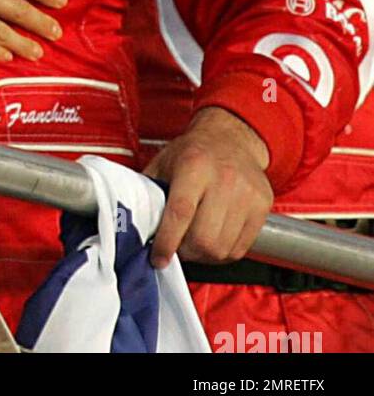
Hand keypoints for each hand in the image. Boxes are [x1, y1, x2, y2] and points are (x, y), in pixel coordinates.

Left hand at [146, 106, 272, 268]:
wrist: (231, 137)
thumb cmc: (193, 152)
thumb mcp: (164, 162)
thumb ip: (149, 191)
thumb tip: (133, 223)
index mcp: (194, 166)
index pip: (180, 213)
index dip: (167, 242)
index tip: (158, 258)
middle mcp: (223, 179)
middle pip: (203, 238)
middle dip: (186, 252)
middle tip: (177, 247)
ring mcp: (246, 194)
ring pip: (222, 249)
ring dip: (204, 256)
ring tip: (194, 244)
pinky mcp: (262, 206)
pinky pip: (241, 248)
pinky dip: (223, 254)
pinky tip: (213, 241)